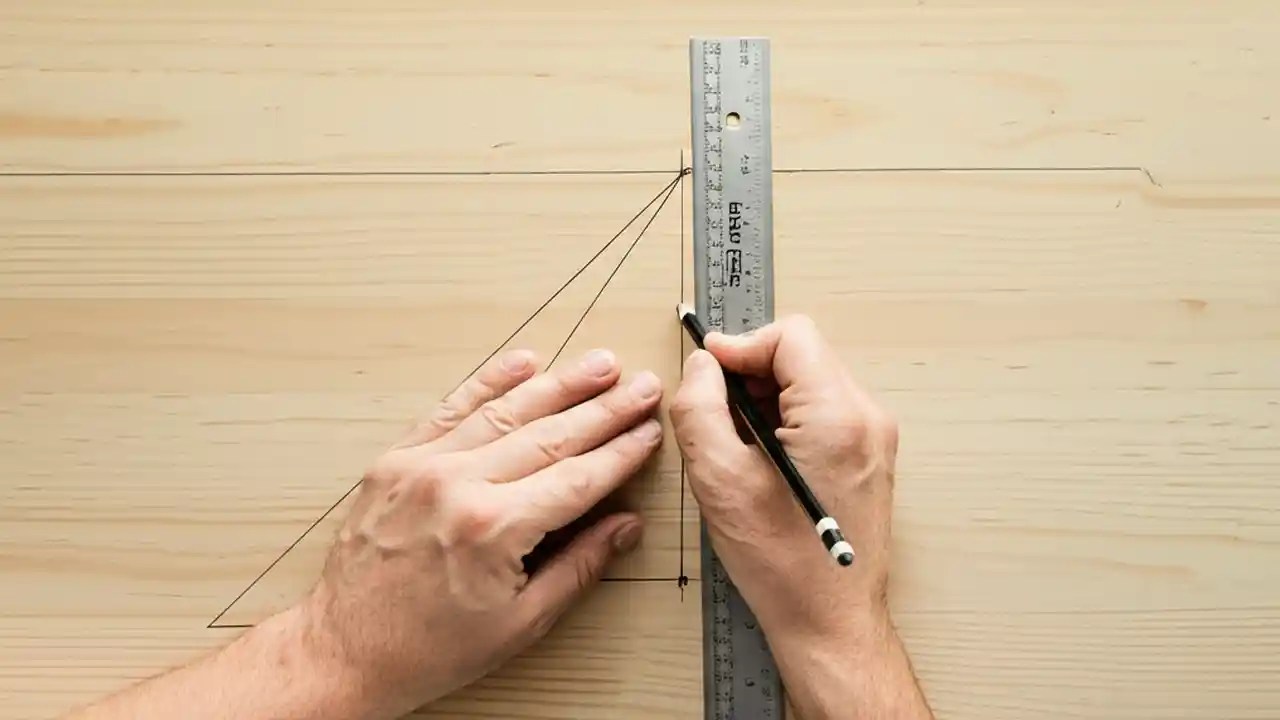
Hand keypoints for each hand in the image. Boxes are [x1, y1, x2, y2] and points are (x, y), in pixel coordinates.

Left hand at [300, 348, 662, 718]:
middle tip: (643, 387)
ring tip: (600, 364)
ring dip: (560, 384)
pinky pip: (451, 409)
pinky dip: (489, 382)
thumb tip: (625, 527)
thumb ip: (578, 567)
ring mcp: (422, 467)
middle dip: (605, 409)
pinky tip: (523, 362)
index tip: (650, 432)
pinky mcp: (396, 461)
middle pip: (551, 436)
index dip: (621, 453)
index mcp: (492, 530)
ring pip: (506, 412)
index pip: (577, 478)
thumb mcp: (520, 623)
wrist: (344, 650)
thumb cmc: (428, 648)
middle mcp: (457, 486)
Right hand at [670, 315, 898, 648]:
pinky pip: (822, 413)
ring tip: (737, 444)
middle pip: (802, 355)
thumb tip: (702, 366)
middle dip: (752, 373)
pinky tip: (761, 461)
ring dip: (766, 399)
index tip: (708, 370)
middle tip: (717, 413)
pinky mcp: (870, 458)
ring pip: (810, 383)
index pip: (791, 336)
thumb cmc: (783, 565)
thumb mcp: (718, 480)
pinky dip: (786, 421)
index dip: (740, 345)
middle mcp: (866, 418)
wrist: (830, 623)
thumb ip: (700, 408)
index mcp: (837, 415)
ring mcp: (874, 439)